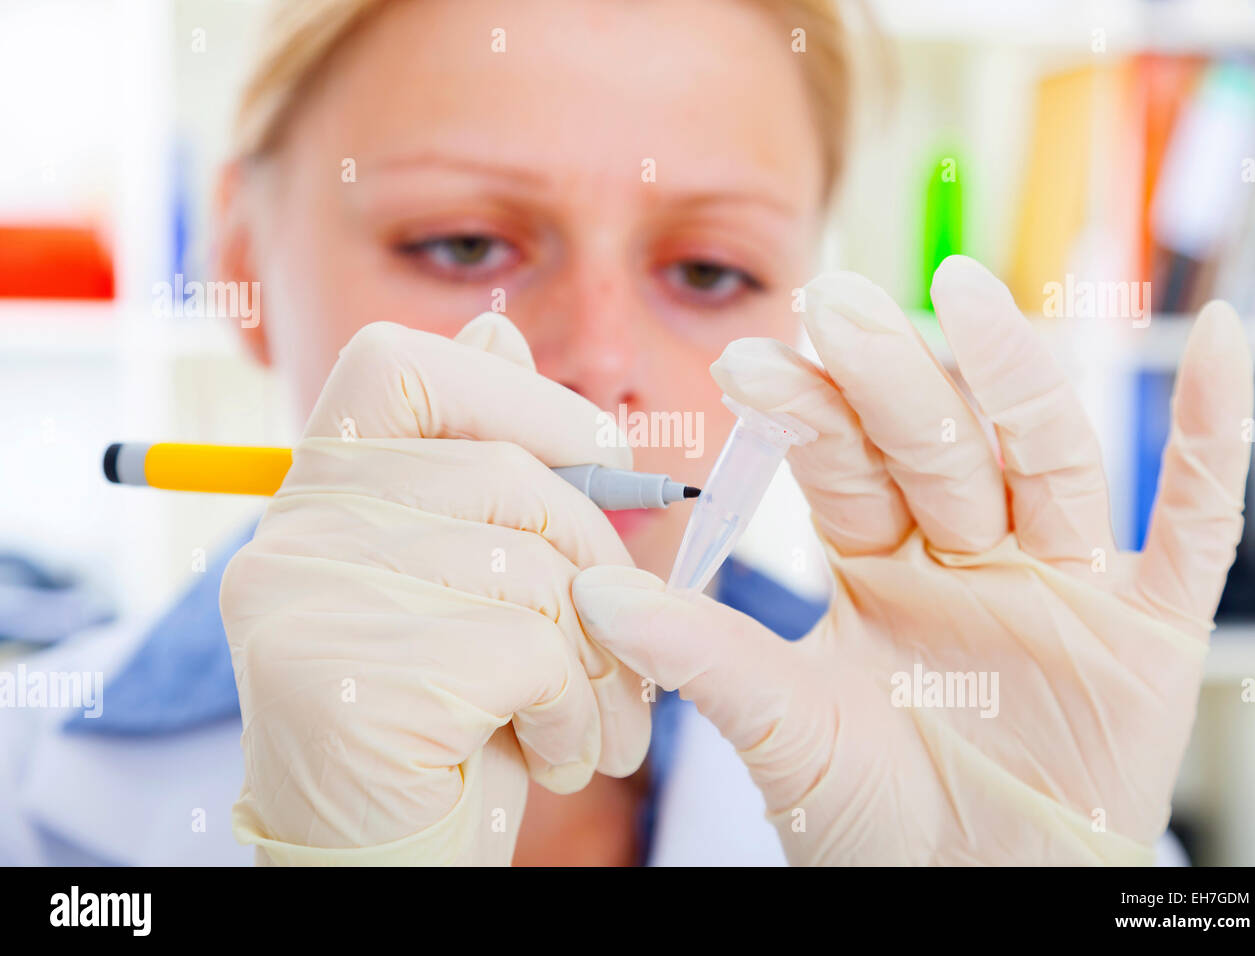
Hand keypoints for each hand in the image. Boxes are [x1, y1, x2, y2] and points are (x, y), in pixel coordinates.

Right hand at [221, 313, 648, 864]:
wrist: (392, 866)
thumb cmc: (452, 721)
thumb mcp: (476, 580)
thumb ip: (481, 454)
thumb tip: (499, 321)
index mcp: (316, 492)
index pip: (399, 364)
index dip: (517, 393)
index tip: (596, 453)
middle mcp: (286, 536)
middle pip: (503, 478)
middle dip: (600, 568)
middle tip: (624, 654)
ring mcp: (300, 608)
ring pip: (528, 570)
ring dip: (598, 660)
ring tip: (593, 720)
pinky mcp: (340, 686)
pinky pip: (525, 653)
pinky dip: (574, 711)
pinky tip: (552, 754)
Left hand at [572, 255, 1251, 864]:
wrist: (969, 899)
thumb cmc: (872, 822)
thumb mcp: (782, 729)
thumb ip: (702, 656)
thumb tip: (592, 591)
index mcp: (879, 564)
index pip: (845, 466)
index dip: (805, 413)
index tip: (751, 361)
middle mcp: (970, 552)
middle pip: (937, 444)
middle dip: (888, 378)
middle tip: (838, 303)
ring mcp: (1062, 581)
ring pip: (1044, 458)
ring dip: (1012, 376)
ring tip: (963, 295)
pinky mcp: (1147, 628)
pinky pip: (1194, 524)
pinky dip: (1216, 440)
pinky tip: (1227, 344)